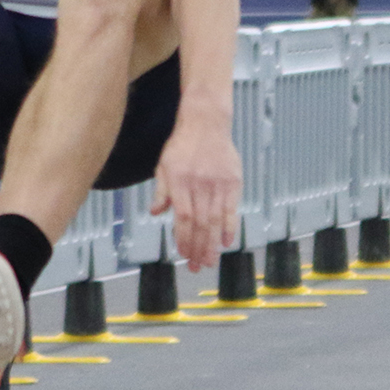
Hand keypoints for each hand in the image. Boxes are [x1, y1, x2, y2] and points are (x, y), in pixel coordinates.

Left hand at [148, 119, 241, 271]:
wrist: (206, 122)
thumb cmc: (181, 145)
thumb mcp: (163, 165)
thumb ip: (162, 190)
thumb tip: (156, 213)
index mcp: (179, 181)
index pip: (183, 217)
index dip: (184, 238)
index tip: (184, 254)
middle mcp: (199, 184)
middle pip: (200, 223)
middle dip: (198, 248)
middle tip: (198, 266)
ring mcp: (218, 183)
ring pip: (215, 220)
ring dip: (213, 243)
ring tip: (211, 261)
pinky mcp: (233, 180)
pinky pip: (232, 208)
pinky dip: (230, 227)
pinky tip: (227, 242)